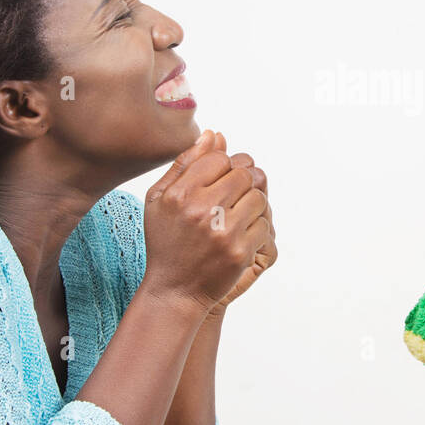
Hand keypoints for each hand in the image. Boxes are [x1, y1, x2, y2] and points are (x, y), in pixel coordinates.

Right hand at [138, 129, 271, 314]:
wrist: (174, 290)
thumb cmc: (166, 241)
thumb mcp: (161, 199)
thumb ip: (186, 163)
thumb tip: (214, 134)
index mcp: (181, 194)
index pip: (220, 159)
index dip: (224, 166)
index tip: (219, 181)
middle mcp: (202, 210)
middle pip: (244, 175)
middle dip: (243, 182)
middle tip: (234, 196)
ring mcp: (223, 232)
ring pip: (258, 198)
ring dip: (252, 204)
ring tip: (237, 215)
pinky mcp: (240, 252)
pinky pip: (264, 224)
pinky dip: (257, 228)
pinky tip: (240, 235)